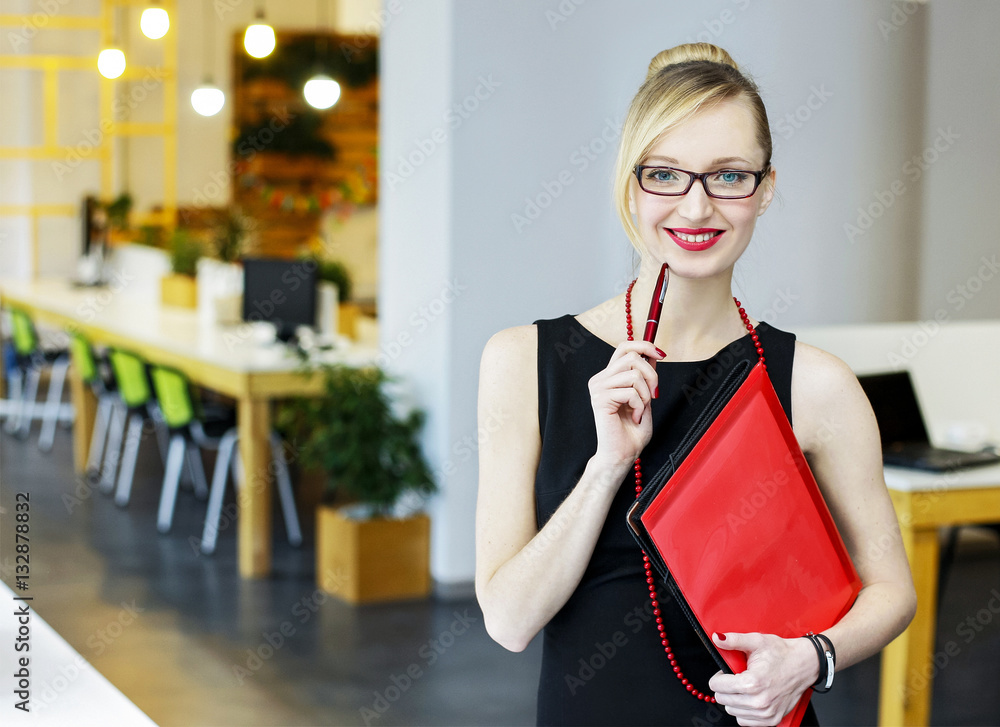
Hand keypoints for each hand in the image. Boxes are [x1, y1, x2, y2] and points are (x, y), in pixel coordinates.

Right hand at [587, 341, 662, 474]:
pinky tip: (634, 417)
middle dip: (651, 375)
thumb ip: (646, 377)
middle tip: (653, 395)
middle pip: (632, 357)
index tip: (661, 355)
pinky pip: (630, 392)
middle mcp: (600, 379)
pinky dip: (639, 406)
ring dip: (646, 394)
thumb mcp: (645, 398)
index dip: (644, 345)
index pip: (624, 347)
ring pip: (634, 374)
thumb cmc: (632, 431)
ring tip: (641, 410)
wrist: (622, 454)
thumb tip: (653, 354)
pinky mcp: (600, 399)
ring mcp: (598, 388)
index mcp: (609, 377)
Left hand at [708, 632, 817, 726]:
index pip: (717, 686)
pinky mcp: (771, 719)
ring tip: (745, 686)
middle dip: (725, 687)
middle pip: (723, 699)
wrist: (804, 665)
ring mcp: (766, 712)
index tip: (726, 672)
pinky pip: (744, 721)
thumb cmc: (782, 654)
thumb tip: (717, 638)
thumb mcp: (756, 641)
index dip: (718, 676)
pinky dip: (743, 711)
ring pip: (732, 711)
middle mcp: (759, 701)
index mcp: (752, 682)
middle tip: (736, 677)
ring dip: (734, 699)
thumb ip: (734, 640)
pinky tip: (750, 698)